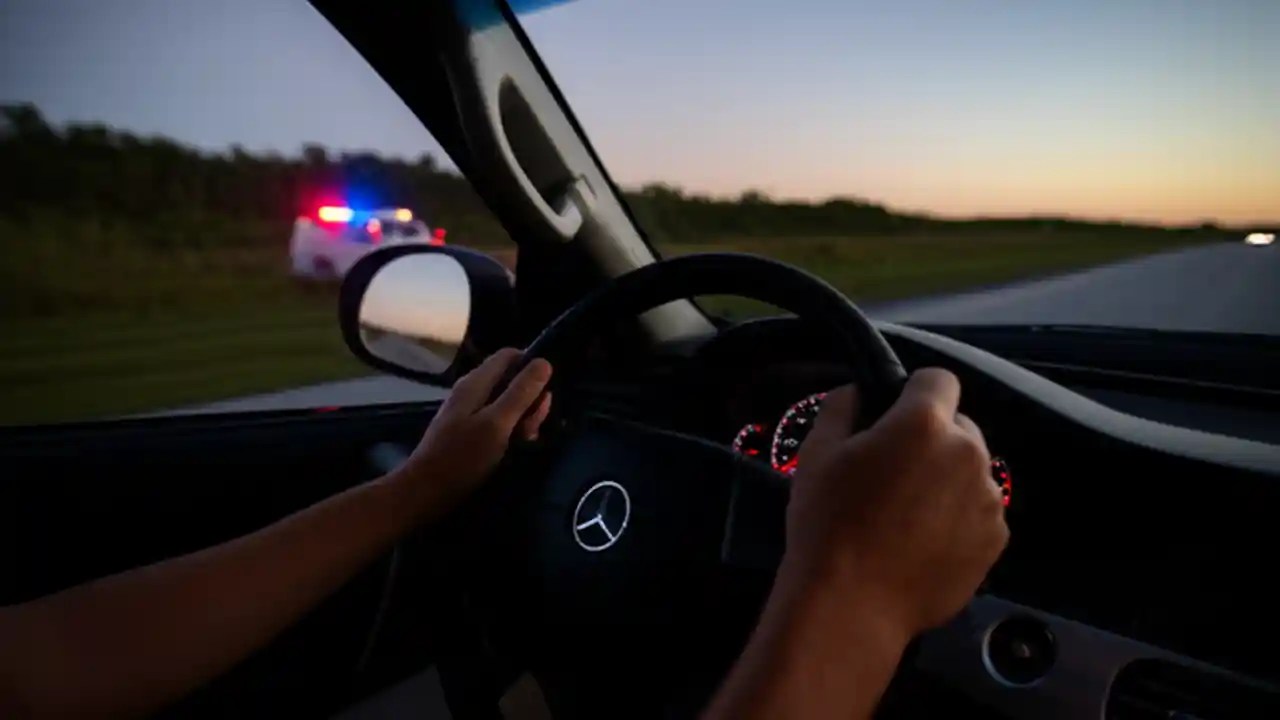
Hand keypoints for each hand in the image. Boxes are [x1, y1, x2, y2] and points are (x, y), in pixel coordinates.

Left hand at [392, 348, 552, 517]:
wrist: (425, 493)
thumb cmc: (461, 457)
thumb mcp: (497, 423)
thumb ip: (521, 393)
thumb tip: (545, 361)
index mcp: (476, 382)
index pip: (510, 356)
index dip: (531, 368)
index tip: (545, 393)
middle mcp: (472, 391)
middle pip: (512, 381)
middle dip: (530, 400)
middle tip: (532, 427)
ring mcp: (470, 412)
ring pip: (508, 404)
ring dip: (523, 419)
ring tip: (525, 441)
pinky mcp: (470, 432)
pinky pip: (499, 422)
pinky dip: (511, 431)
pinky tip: (516, 448)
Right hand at [786, 369, 1007, 636]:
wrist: (851, 604)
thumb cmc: (827, 523)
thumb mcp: (816, 454)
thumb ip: (841, 407)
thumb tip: (858, 391)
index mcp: (924, 423)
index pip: (938, 379)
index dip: (913, 392)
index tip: (892, 416)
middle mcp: (968, 453)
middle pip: (960, 426)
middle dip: (933, 438)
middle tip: (894, 472)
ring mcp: (988, 500)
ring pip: (971, 471)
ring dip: (947, 480)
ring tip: (908, 515)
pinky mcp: (995, 540)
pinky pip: (979, 512)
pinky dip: (958, 518)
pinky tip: (924, 542)